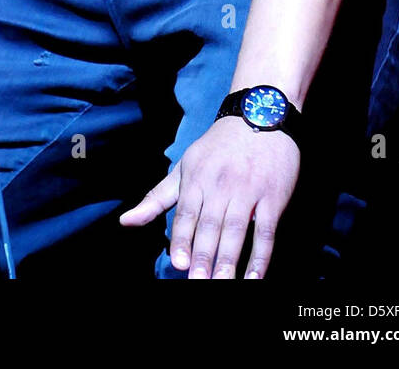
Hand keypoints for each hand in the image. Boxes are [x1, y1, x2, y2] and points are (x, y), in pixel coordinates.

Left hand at [119, 117, 299, 278]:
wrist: (261, 113)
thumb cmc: (219, 146)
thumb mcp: (185, 166)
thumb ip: (157, 197)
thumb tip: (125, 222)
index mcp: (196, 177)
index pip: (186, 213)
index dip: (182, 239)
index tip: (178, 263)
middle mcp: (221, 184)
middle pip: (210, 226)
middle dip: (204, 256)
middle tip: (199, 282)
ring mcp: (248, 190)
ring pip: (236, 230)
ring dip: (229, 261)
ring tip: (223, 284)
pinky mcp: (273, 196)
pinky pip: (266, 231)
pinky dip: (261, 256)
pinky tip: (254, 277)